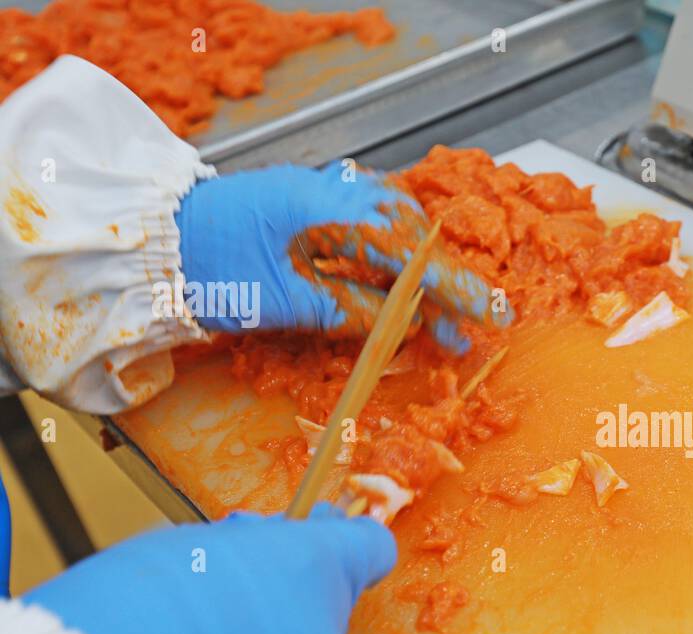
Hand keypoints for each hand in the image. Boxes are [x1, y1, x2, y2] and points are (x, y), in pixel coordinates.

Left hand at [175, 163, 510, 352]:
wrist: (154, 241)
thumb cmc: (210, 268)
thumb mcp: (287, 302)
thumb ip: (354, 312)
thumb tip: (408, 328)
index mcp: (333, 211)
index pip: (413, 253)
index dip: (457, 289)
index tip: (492, 316)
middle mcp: (337, 194)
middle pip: (415, 240)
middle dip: (447, 290)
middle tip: (469, 334)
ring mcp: (326, 198)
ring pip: (398, 237)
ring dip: (423, 282)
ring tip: (444, 325)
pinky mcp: (316, 211)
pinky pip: (373, 235)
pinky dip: (396, 268)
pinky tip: (407, 298)